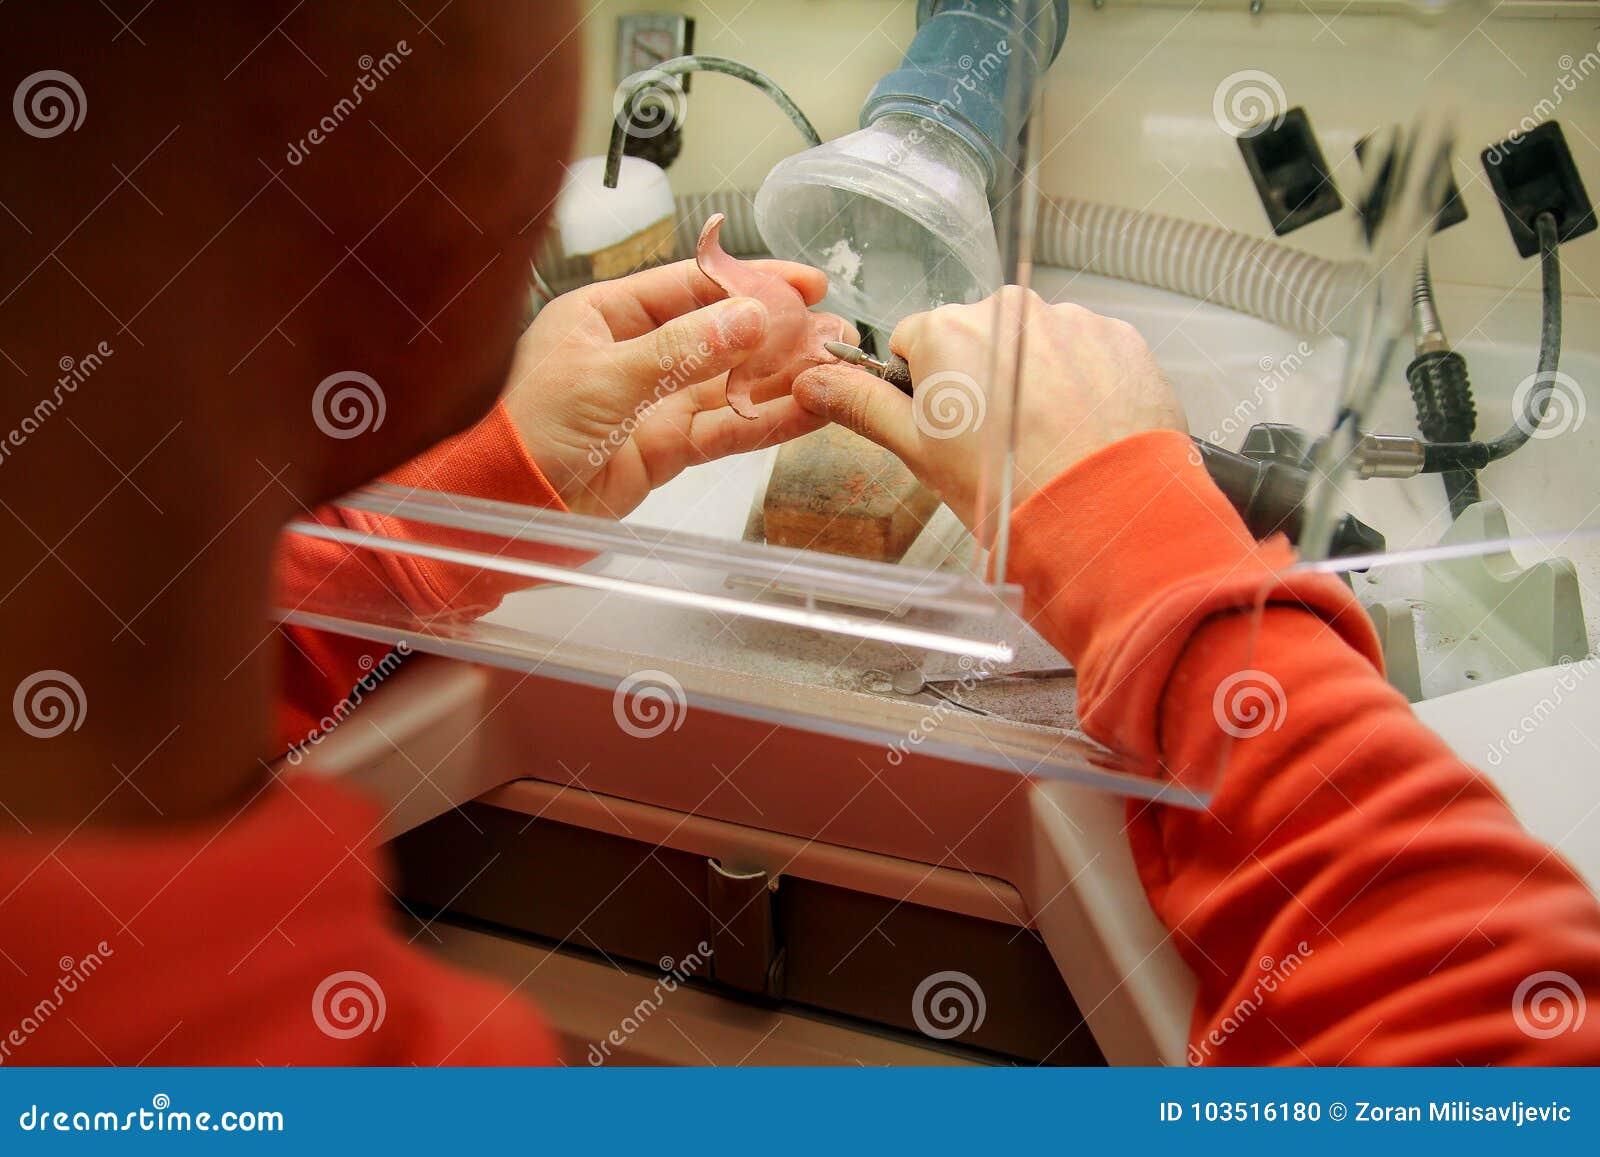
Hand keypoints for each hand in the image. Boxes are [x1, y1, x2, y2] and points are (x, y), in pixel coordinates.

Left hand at [502, 258, 842, 517]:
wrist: (500, 508)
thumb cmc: (525, 431)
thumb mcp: (605, 377)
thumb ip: (683, 350)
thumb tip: (751, 316)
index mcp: (605, 315)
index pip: (691, 285)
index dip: (749, 281)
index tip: (803, 282)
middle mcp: (634, 352)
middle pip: (719, 334)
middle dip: (777, 333)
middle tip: (831, 329)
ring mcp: (652, 402)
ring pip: (730, 384)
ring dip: (780, 377)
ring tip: (833, 367)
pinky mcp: (665, 448)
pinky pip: (724, 429)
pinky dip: (765, 422)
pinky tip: (807, 412)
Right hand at [790, 287, 1185, 531]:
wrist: (1104, 512)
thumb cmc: (1007, 489)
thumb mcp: (918, 452)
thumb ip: (863, 405)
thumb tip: (811, 382)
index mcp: (948, 329)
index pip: (914, 342)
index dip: (924, 391)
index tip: (946, 429)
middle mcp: (1009, 308)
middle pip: (977, 338)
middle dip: (980, 380)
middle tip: (997, 445)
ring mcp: (1071, 320)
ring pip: (1033, 343)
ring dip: (1032, 380)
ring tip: (1047, 441)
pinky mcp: (1120, 338)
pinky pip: (1087, 353)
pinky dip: (1083, 384)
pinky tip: (1083, 429)